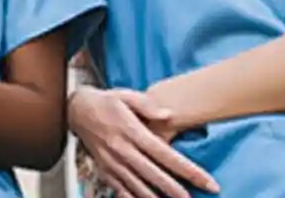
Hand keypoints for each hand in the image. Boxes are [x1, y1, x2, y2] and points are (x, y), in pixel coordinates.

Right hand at [68, 87, 218, 197]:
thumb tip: (169, 115)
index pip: (166, 155)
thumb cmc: (105, 101)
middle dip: (178, 191)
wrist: (75, 110)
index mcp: (132, 132)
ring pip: (139, 187)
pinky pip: (121, 191)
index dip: (190, 171)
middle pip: (156, 176)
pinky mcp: (104, 171)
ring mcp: (112, 163)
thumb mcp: (126, 95)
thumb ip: (148, 105)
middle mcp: (122, 150)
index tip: (209, 182)